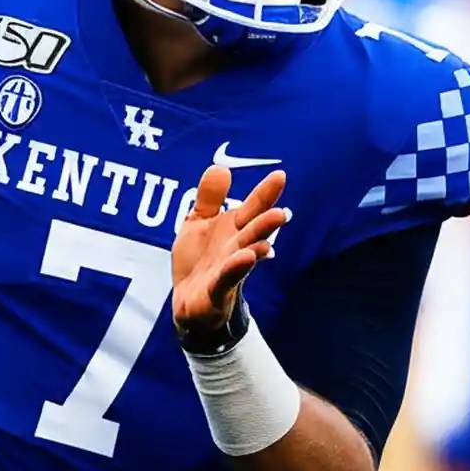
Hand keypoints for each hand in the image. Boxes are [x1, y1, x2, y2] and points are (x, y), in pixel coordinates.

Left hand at [172, 165, 288, 334]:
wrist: (188, 303)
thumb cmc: (199, 261)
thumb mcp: (198, 223)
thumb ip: (209, 197)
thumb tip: (220, 167)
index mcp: (233, 229)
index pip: (253, 208)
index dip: (265, 193)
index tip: (280, 175)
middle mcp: (236, 247)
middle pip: (254, 232)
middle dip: (266, 223)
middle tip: (281, 212)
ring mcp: (229, 270)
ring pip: (245, 255)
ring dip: (256, 247)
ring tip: (268, 240)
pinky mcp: (217, 290)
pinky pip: (227, 278)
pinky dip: (236, 268)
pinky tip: (245, 258)